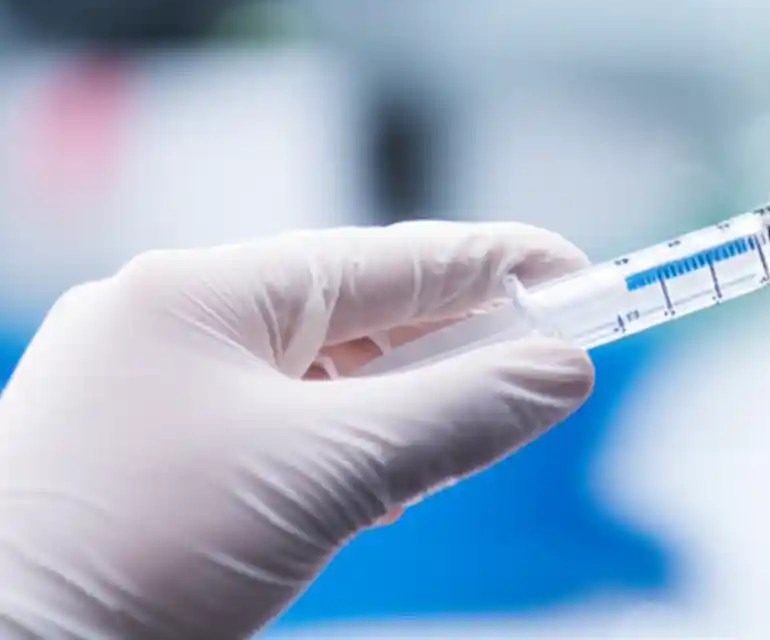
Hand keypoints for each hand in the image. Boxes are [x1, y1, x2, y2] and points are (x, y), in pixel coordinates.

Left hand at [0, 222, 593, 638]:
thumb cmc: (138, 558)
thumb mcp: (330, 475)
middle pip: (358, 313)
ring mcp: (149, 382)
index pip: (392, 260)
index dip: (498, 265)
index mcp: (206, 291)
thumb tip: (564, 374)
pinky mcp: (143, 447)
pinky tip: (374, 478)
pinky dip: (341, 441)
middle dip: (455, 342)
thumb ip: (463, 413)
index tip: (581, 274)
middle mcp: (172, 319)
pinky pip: (273, 420)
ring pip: (318, 371)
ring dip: (400, 400)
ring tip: (461, 433)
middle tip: (545, 362)